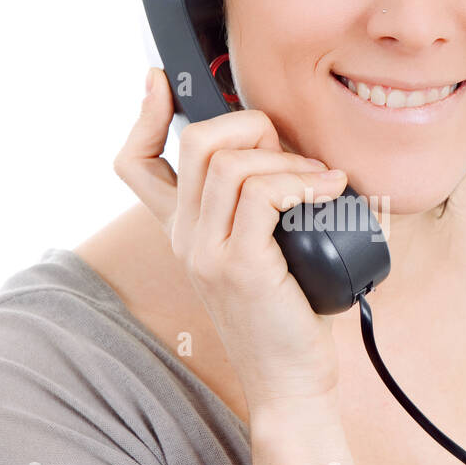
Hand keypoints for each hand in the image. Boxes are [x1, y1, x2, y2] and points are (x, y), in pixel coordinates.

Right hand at [113, 69, 347, 414]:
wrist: (290, 383)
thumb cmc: (289, 316)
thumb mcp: (267, 251)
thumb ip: (262, 208)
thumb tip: (291, 152)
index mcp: (185, 231)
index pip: (136, 163)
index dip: (145, 115)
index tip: (160, 81)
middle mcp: (185, 238)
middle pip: (194, 142)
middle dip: (248, 125)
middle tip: (289, 152)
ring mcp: (207, 253)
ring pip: (229, 162)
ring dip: (285, 158)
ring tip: (320, 181)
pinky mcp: (239, 267)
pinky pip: (262, 194)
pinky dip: (302, 182)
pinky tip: (329, 190)